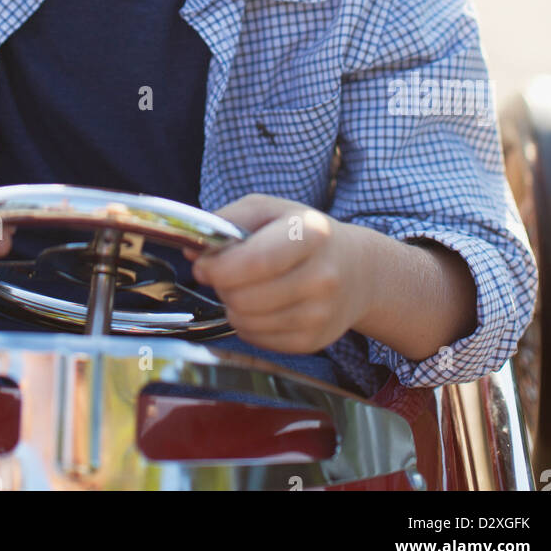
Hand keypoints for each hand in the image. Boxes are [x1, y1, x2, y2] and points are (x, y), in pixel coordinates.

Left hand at [187, 194, 372, 354]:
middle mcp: (322, 277)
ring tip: (244, 287)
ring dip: (232, 305)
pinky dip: (247, 324)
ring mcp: (320, 313)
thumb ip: (228, 221)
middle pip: (246, 296)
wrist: (358, 270)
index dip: (219, 267)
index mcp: (311, 234)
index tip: (203, 264)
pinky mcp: (313, 341)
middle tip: (224, 274)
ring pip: (247, 322)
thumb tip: (193, 249)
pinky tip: (259, 305)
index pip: (256, 261)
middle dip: (222, 286)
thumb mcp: (270, 209)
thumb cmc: (304, 234)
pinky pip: (258, 339)